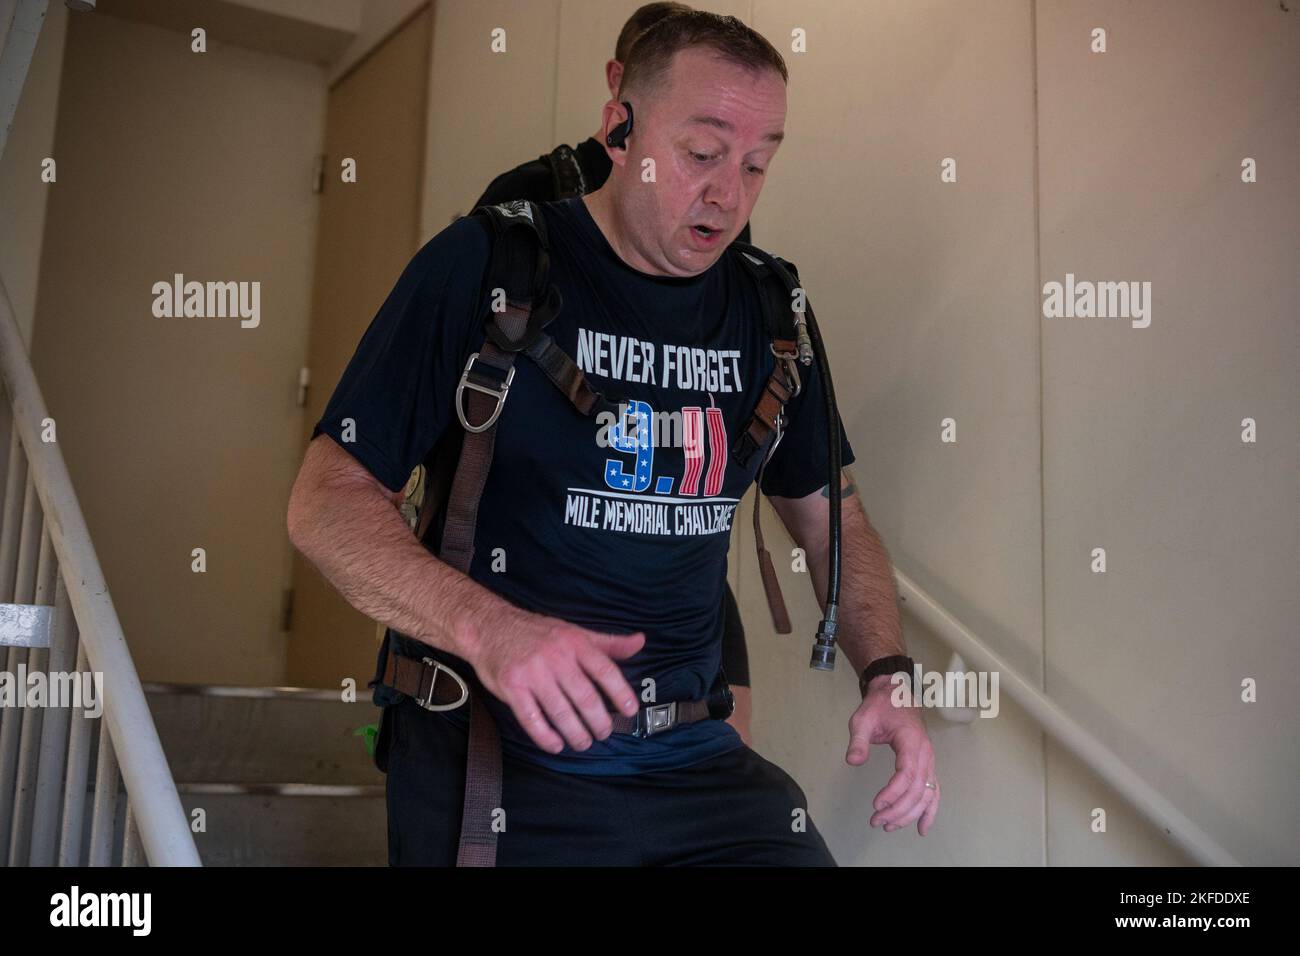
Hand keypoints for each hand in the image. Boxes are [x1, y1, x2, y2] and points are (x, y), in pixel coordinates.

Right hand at [468, 608, 643, 753]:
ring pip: (560, 711)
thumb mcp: (575, 632)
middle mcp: (556, 657)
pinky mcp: (512, 686)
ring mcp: (533, 672)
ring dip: (575, 733)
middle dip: (598, 721)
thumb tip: (640, 642)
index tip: (631, 710)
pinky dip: (545, 736)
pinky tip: (555, 744)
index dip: (621, 692)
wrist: (490, 626)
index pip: (604, 669)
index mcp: (574, 642)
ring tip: (583, 742)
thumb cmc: (537, 633)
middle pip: (585, 696)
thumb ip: (608, 643)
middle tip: (604, 733)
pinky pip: (531, 718)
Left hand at [846, 674, 939, 835]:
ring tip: (889, 827)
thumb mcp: (863, 719)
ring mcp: (929, 761)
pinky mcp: (927, 766)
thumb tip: (853, 761)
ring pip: (927, 794)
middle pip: (918, 789)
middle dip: (898, 810)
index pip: (907, 774)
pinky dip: (929, 811)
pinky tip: (922, 828)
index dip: (893, 792)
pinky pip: (933, 791)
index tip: (876, 804)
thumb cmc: (880, 706)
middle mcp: (925, 754)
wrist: (896, 693)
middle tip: (876, 821)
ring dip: (910, 814)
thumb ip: (858, 741)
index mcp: (912, 741)